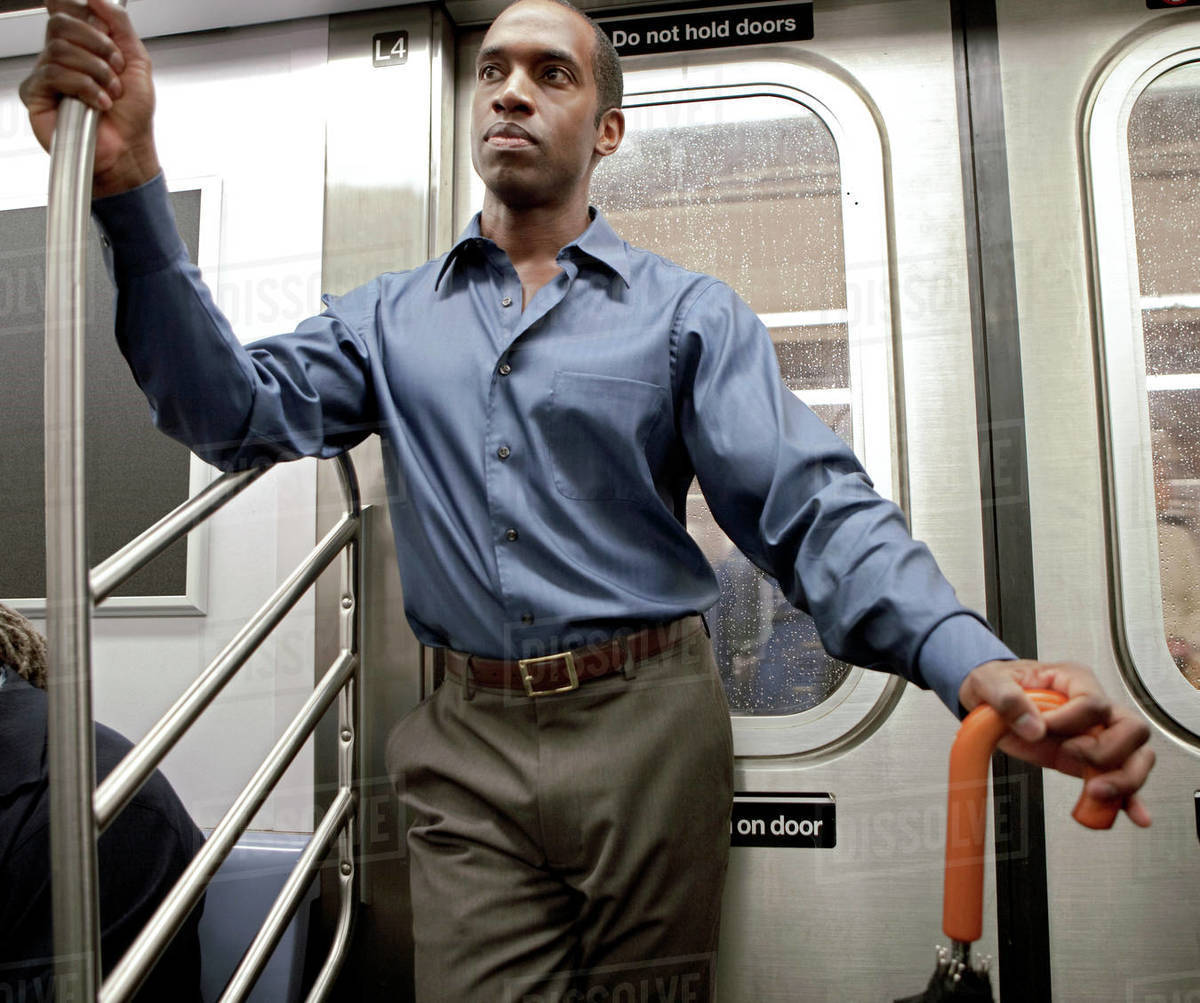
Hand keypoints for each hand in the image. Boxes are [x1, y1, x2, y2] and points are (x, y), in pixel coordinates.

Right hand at [18, 0, 159, 196]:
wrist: (129, 150)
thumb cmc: (132, 116)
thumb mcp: (137, 61)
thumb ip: (119, 24)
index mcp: (82, 45)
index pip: (66, 9)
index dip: (82, 13)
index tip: (104, 32)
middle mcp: (61, 56)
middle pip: (62, 24)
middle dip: (99, 48)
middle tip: (115, 72)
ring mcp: (47, 74)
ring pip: (59, 49)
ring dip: (95, 72)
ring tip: (109, 94)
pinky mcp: (36, 94)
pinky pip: (52, 73)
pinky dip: (83, 87)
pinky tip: (96, 104)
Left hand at [958, 659, 1153, 826]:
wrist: (987, 701)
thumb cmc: (996, 684)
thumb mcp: (989, 681)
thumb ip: (1008, 699)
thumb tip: (1033, 726)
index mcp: (1073, 680)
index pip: (1093, 703)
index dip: (1070, 721)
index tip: (1041, 730)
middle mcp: (1093, 708)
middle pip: (1131, 729)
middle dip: (1109, 751)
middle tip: (1072, 757)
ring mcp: (1096, 734)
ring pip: (1136, 756)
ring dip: (1123, 779)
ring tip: (1096, 793)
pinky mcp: (1090, 760)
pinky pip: (1119, 779)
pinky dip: (1129, 799)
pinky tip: (1134, 815)